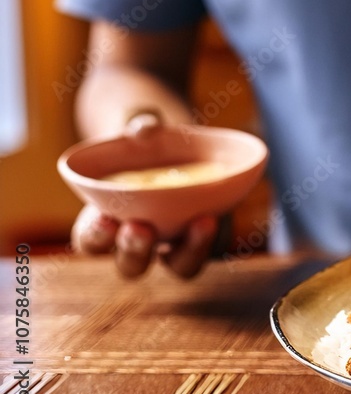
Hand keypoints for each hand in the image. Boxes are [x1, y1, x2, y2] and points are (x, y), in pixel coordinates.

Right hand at [69, 110, 218, 278]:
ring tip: (200, 222)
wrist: (185, 148)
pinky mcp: (206, 236)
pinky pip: (208, 247)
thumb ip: (139, 128)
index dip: (96, 236)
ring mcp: (177, 242)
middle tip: (141, 227)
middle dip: (134, 250)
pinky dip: (211, 236)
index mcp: (107, 220)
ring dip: (188, 251)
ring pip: (179, 266)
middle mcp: (141, 241)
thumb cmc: (149, 144)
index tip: (105, 218)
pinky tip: (215, 216)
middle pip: (132, 265)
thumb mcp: (141, 131)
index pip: (92, 241)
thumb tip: (144, 129)